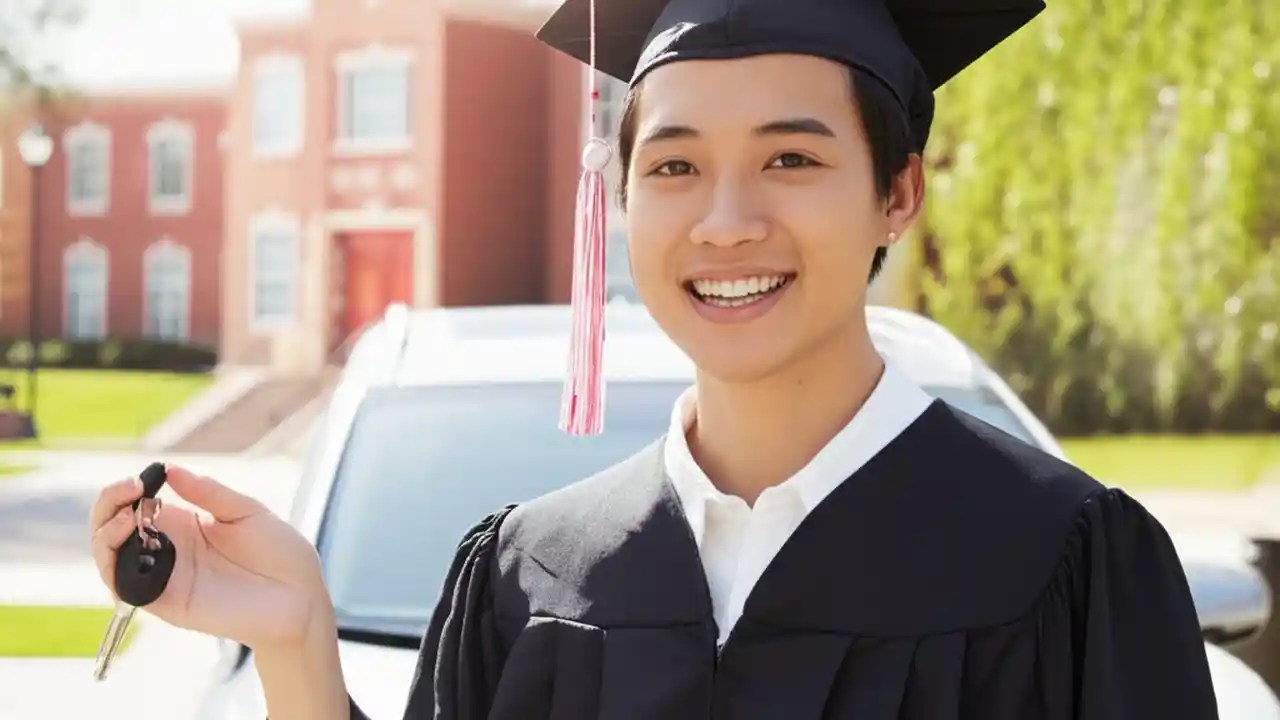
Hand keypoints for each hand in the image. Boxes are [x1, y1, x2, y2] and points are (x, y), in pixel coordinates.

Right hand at [89, 464, 331, 650]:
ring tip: (128, 515)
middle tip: (128, 489)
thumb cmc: (280, 553)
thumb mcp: (246, 511)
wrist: (300, 597)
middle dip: (109, 504)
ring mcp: (163, 577)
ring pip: (109, 557)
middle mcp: (167, 550)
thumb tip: (171, 469)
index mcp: (184, 524)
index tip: (140, 478)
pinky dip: (115, 565)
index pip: (136, 504)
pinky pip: (125, 588)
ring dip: (106, 533)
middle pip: (113, 528)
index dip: (127, 489)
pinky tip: (132, 541)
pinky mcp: (165, 603)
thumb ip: (209, 493)